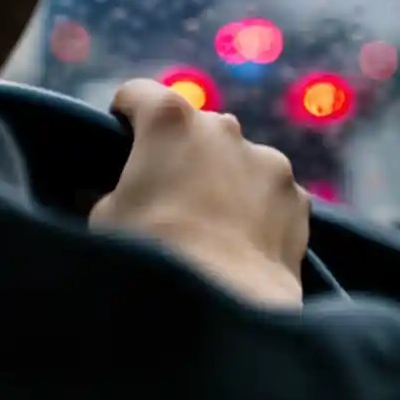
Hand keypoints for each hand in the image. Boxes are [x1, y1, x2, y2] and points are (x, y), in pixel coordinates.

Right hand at [88, 79, 310, 307]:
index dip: (125, 115)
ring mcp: (269, 160)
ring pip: (239, 160)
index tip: (119, 141)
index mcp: (170, 120)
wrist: (226, 305)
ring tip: (212, 227)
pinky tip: (245, 245)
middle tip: (167, 196)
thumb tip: (101, 194)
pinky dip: (258, 210)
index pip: (139, 94)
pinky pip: (270, 195)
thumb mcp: (105, 221)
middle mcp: (224, 128)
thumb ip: (105, 195)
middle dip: (181, 152)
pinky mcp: (298, 198)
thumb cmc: (152, 254)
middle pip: (195, 127)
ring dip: (225, 179)